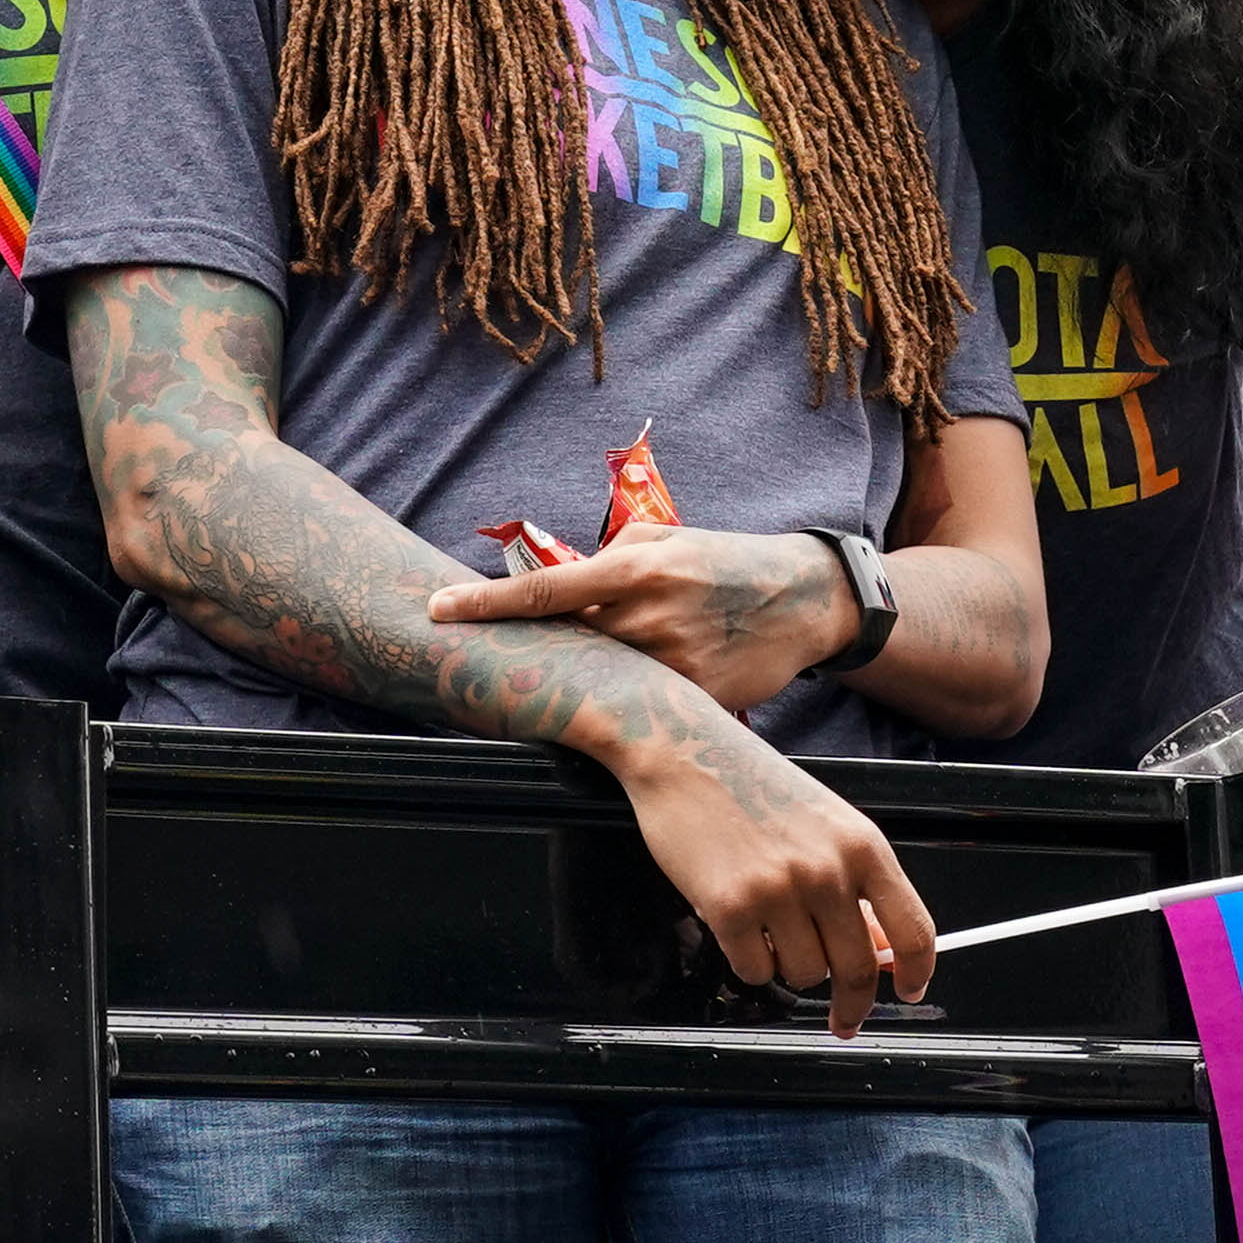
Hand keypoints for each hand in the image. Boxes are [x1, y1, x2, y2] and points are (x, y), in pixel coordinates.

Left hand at [426, 525, 849, 712]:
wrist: (805, 598)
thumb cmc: (723, 560)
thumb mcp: (665, 538)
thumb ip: (607, 558)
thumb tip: (554, 583)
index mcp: (634, 568)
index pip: (542, 590)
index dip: (484, 603)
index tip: (437, 611)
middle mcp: (648, 615)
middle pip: (564, 643)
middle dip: (532, 652)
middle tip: (494, 657)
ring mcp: (674, 662)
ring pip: (600, 678)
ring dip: (580, 678)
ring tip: (572, 675)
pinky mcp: (697, 697)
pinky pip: (643, 704)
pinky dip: (627, 700)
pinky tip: (625, 699)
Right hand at [597, 693, 933, 1037]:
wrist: (684, 750)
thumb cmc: (753, 785)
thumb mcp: (825, 824)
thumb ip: (856, 883)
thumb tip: (879, 949)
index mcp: (863, 847)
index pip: (913, 931)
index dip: (916, 974)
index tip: (908, 993)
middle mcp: (827, 871)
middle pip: (859, 968)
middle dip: (852, 1003)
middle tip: (844, 1017)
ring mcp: (778, 890)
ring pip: (804, 974)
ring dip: (789, 967)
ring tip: (768, 929)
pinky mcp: (729, 906)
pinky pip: (754, 970)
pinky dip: (747, 962)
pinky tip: (737, 928)